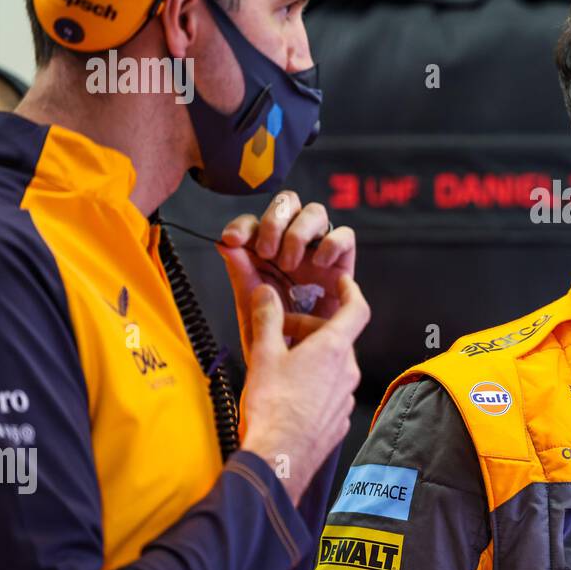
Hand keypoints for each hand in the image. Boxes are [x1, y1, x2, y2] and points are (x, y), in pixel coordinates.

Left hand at [217, 191, 357, 363]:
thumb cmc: (275, 340)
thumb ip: (241, 273)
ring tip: (290, 264)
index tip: (233, 240)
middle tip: (266, 252)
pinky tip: (319, 264)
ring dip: (299, 233)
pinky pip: (345, 236)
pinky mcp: (342, 263)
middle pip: (288, 203)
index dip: (243, 224)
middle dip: (274, 222)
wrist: (302, 367)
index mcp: (263, 253)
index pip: (254, 221)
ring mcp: (318, 251)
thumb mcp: (251, 307)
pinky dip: (331, 243)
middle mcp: (291, 246)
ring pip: (315, 212)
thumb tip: (225, 243)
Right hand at [240, 275, 369, 502]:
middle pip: (336, 338)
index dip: (351, 291)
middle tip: (279, 335)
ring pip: (333, 366)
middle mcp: (348, 371)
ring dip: (311, 360)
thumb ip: (266, 318)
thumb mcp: (263, 355)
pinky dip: (314, 385)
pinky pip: (330, 392)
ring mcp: (346, 397)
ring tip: (280, 368)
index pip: (357, 309)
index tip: (342, 282)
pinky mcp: (339, 420)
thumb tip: (265, 293)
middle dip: (309, 331)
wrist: (279, 459)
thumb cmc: (272, 408)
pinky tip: (289, 395)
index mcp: (334, 349)